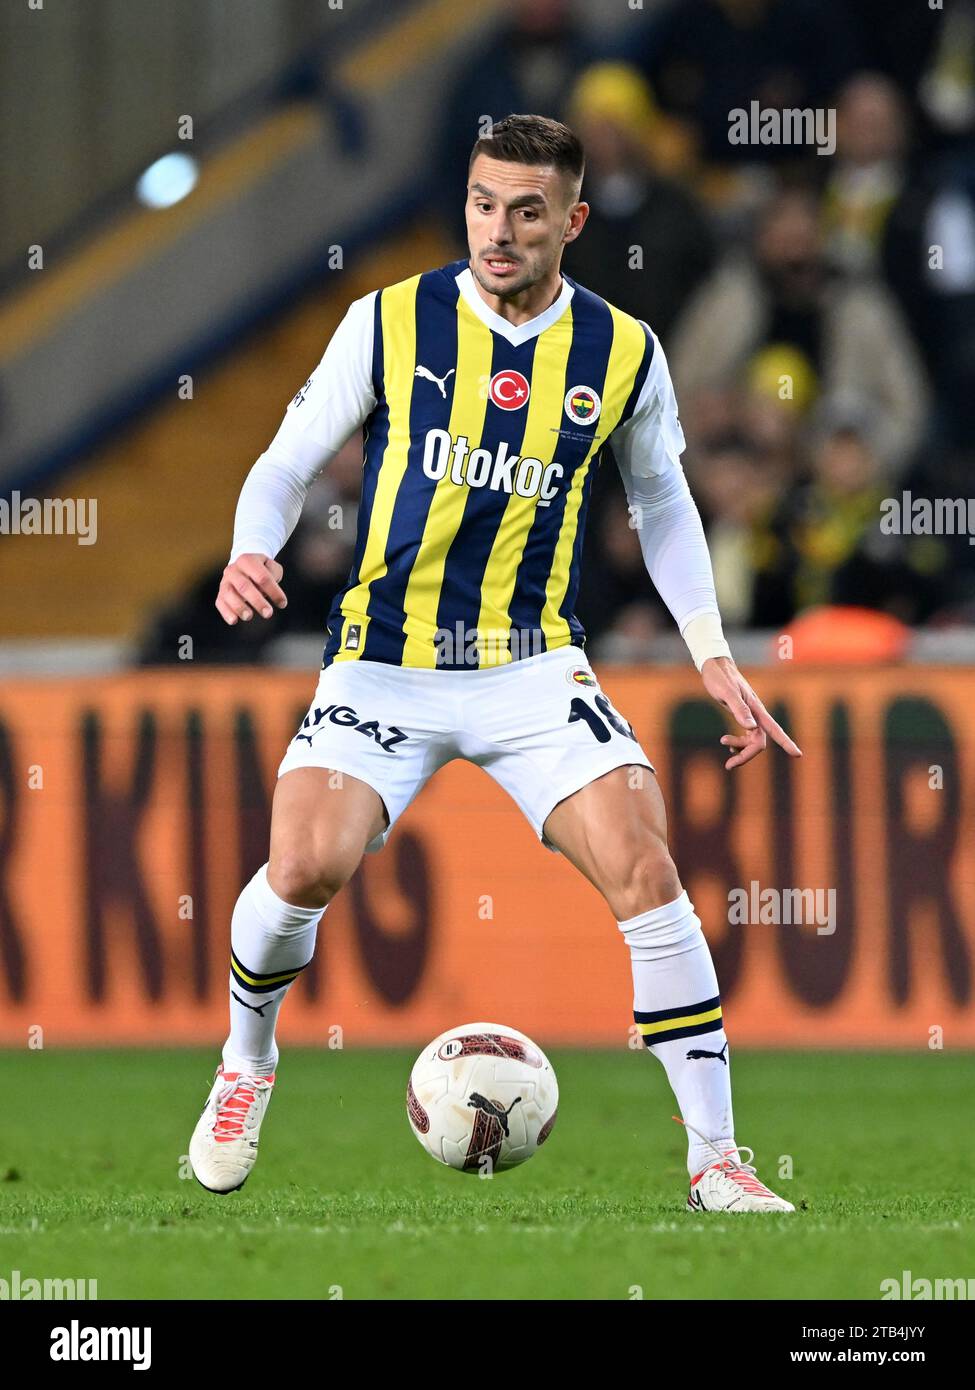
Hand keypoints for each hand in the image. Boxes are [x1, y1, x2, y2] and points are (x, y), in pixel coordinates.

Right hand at [215, 554, 287, 625]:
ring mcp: (225, 582)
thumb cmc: (262, 570)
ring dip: (239, 607)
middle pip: (244, 586)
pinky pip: (220, 603)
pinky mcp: (220, 594)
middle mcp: (233, 570)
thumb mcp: (271, 567)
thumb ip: (273, 574)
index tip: (283, 603)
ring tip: (249, 617)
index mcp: (247, 560)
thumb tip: (270, 588)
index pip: (262, 577)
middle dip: (257, 601)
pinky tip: (234, 621)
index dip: (273, 591)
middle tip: (268, 613)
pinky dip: (226, 612)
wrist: (244, 568)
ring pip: (229, 594)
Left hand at [700, 655, 802, 769]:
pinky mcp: (743, 715)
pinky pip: (747, 736)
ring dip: (740, 749)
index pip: (774, 729)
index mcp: (756, 708)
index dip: (786, 743)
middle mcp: (756, 714)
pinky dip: (739, 743)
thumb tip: (751, 727)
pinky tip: (728, 743)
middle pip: (759, 742)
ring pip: (752, 740)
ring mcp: (750, 715)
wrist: (715, 665)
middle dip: (746, 755)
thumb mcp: (726, 692)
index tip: (798, 755)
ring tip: (723, 743)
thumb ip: (739, 709)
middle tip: (728, 765)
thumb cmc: (720, 677)